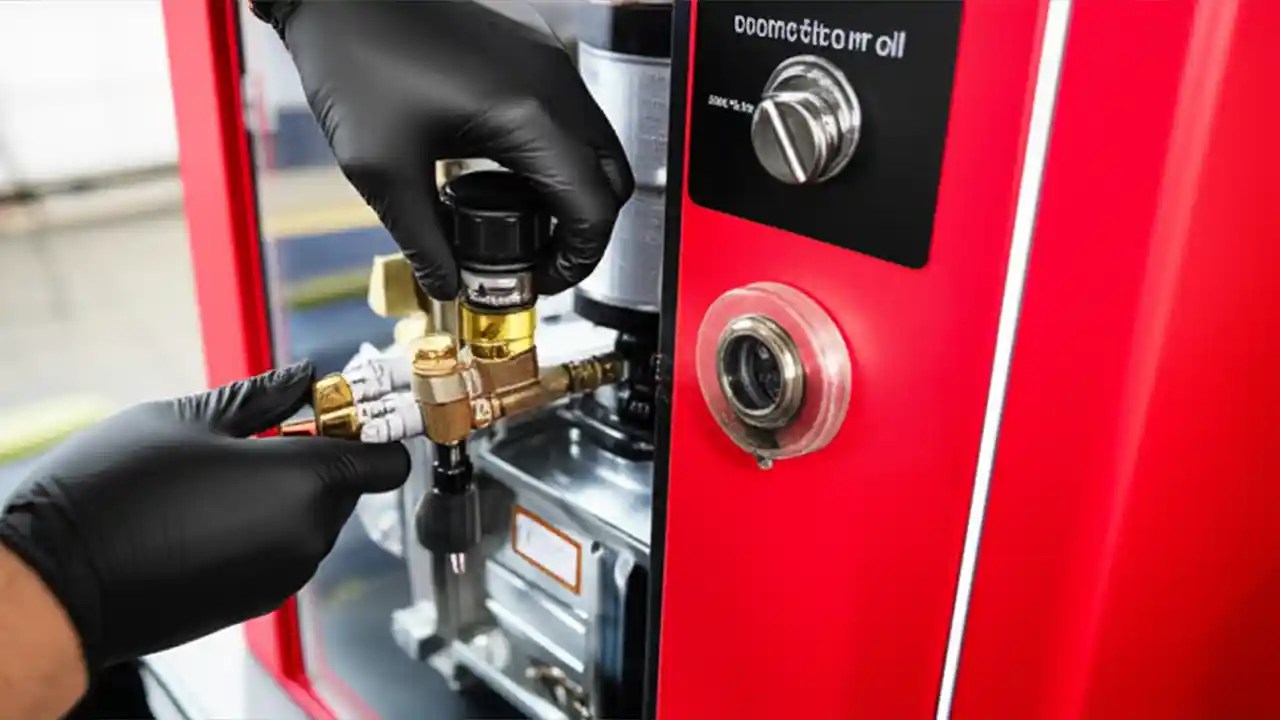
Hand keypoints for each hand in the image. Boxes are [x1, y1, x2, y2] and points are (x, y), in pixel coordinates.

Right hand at [0, 362, 409, 670]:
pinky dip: (264, 531)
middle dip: (318, 460)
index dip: (372, 432)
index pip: (386, 461)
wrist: (61, 580)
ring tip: (223, 478)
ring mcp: (284, 575)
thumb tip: (305, 375)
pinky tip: (209, 515)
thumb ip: (263, 398)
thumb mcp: (190, 420)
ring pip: (313, 521)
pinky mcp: (256, 600)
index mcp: (305, 483)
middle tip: (265, 437)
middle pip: (348, 487)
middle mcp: (308, 536)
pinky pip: (283, 552)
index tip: (343, 414)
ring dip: (287, 496)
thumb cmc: (118, 491)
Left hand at [277, 0, 634, 299]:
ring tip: (517, 222)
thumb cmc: (354, 59)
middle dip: (583, 231)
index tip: (542, 279)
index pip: (594, 206)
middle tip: (537, 259)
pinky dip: (557, 159)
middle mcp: (552, 84)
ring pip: (596, 148)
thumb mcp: (383, 172)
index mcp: (528, 115)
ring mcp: (548, 63)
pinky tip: (505, 175)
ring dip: (571, 194)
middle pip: (611, 179)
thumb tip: (449, 284)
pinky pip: (571, 118)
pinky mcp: (534, 53)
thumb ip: (424, 241)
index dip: (577, 259)